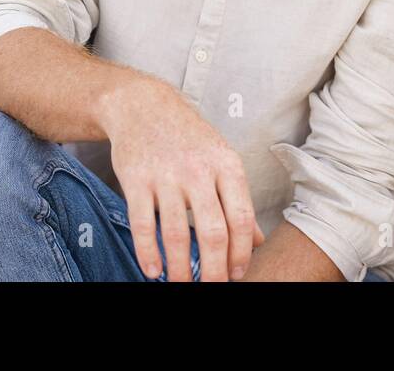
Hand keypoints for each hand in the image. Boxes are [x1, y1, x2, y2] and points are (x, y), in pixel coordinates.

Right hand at [100, 76, 262, 281]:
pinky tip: (153, 270)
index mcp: (226, 164)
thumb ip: (237, 199)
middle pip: (212, 232)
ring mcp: (166, 175)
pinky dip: (148, 253)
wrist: (142, 104)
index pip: (241, 218)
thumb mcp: (221, 158)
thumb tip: (257, 240)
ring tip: (182, 285)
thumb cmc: (187, 136)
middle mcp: (198, 170)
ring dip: (180, 268)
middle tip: (212, 288)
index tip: (237, 274)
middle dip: (214, 270)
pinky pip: (143, 224)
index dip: (241, 253)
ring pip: (177, 234)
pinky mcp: (136, 179)